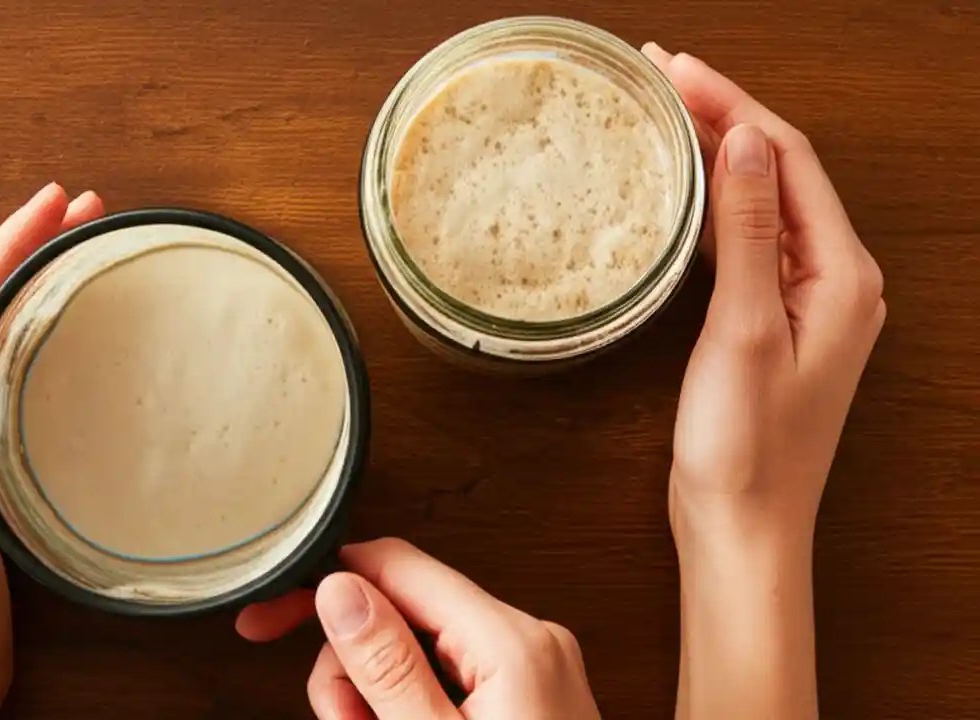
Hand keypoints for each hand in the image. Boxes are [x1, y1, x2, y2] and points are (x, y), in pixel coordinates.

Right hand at [236, 538, 599, 719]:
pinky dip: (411, 709)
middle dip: (355, 669)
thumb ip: (384, 665)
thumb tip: (340, 590)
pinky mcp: (526, 696)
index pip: (398, 566)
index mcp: (510, 642)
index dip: (326, 585)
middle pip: (403, 612)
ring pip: (418, 651)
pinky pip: (447, 681)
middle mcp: (527, 641)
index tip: (273, 618)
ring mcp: (531, 669)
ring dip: (377, 699)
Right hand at [641, 45, 883, 718]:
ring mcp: (805, 302)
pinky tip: (680, 192)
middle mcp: (836, 280)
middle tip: (659, 76)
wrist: (742, 527)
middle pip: (779, 172)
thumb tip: (744, 139)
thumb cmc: (746, 447)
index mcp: (843, 275)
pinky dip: (713, 206)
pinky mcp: (772, 323)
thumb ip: (749, 231)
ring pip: (762, 203)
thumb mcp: (744, 329)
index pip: (789, 159)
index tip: (675, 68)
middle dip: (722, 117)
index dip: (732, 105)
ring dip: (716, 156)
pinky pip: (748, 243)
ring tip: (664, 115)